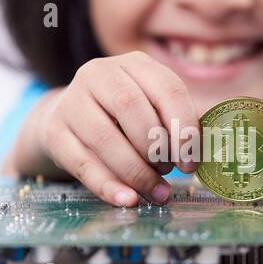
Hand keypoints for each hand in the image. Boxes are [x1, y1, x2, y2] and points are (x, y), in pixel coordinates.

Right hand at [35, 52, 198, 205]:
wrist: (66, 117)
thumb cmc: (122, 117)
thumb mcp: (151, 107)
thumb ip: (177, 123)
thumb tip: (208, 151)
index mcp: (134, 63)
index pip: (167, 89)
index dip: (184, 128)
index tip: (191, 162)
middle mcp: (99, 73)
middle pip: (132, 108)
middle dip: (156, 149)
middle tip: (168, 173)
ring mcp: (72, 101)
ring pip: (105, 138)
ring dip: (135, 171)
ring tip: (155, 191)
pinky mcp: (55, 131)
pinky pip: (82, 163)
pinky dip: (108, 185)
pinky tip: (127, 200)